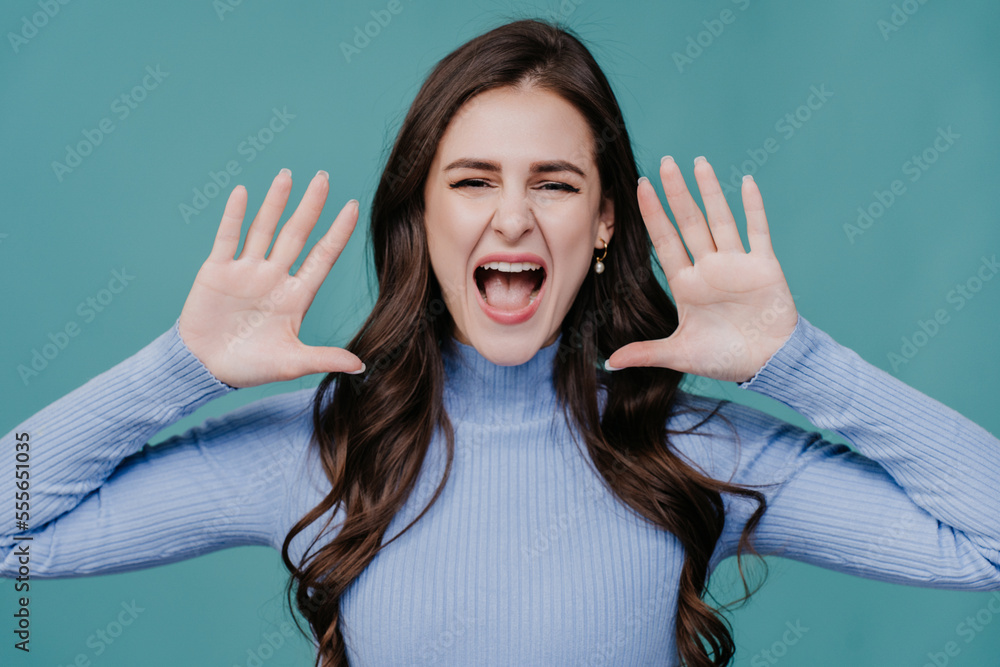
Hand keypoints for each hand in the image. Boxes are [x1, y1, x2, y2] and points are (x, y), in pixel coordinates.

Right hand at [177, 169, 363, 388]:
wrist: (204, 369)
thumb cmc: (250, 367)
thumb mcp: (291, 363)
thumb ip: (324, 358)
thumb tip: (361, 367)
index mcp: (295, 296)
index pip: (322, 257)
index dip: (337, 233)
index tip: (353, 206)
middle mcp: (273, 277)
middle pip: (296, 235)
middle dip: (310, 207)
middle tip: (324, 177)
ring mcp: (246, 271)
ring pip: (264, 229)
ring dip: (275, 203)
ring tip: (287, 176)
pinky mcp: (217, 271)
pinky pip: (228, 238)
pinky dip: (234, 215)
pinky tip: (243, 192)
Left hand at [606, 156, 796, 382]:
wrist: (768, 365)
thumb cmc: (724, 359)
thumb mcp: (680, 354)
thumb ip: (646, 352)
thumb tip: (609, 362)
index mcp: (686, 285)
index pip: (665, 241)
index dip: (653, 214)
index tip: (641, 187)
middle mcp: (709, 268)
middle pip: (689, 222)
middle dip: (676, 193)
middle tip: (664, 163)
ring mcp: (736, 264)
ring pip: (720, 219)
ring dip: (710, 191)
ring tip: (698, 162)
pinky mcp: (764, 266)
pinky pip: (758, 231)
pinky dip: (753, 208)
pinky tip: (747, 183)